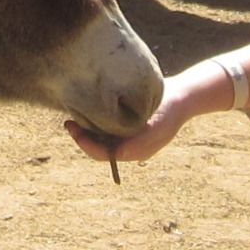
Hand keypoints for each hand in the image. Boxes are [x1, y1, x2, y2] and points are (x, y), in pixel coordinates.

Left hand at [66, 77, 193, 166]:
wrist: (181, 94)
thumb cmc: (170, 111)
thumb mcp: (157, 127)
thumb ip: (139, 143)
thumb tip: (117, 154)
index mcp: (134, 152)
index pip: (103, 154)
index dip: (86, 145)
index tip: (75, 131)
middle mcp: (127, 146)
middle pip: (98, 147)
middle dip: (81, 137)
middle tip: (68, 123)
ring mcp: (126, 135)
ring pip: (99, 137)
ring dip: (85, 129)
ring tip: (72, 117)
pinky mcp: (125, 122)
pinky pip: (104, 126)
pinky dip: (93, 120)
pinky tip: (86, 108)